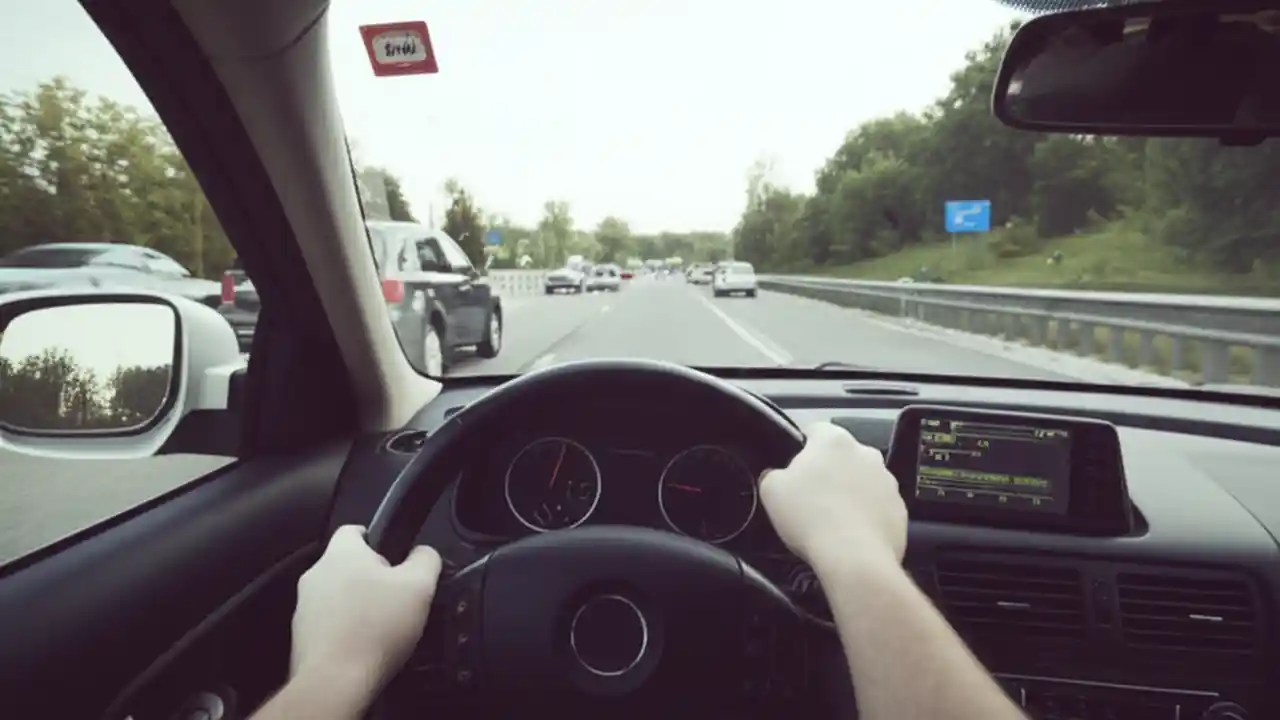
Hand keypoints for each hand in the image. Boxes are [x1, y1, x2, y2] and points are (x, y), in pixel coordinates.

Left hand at [289, 525, 441, 705]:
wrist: (335, 680)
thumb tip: (424, 553)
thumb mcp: (419, 586)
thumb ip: (426, 559)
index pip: (354, 529)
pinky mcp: (301, 636)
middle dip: (371, 577)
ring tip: (382, 626)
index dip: (377, 539)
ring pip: (337, 595)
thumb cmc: (377, 627)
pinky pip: (328, 623)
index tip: (395, 558)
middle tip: (397, 596)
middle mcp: (316, 574)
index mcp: (342, 553)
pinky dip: (345, 629)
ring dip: (356, 604)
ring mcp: (304, 606)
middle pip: (348, 565)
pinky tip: (364, 645)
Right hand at [759, 422, 906, 571]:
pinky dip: (867, 516)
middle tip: (810, 500)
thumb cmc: (810, 517)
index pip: (814, 431)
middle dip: (829, 472)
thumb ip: (772, 474)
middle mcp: (866, 453)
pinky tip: (852, 536)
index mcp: (834, 440)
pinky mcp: (900, 509)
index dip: (800, 450)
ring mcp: (888, 481)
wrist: (855, 558)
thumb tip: (777, 476)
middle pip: (841, 457)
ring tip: (833, 522)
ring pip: (863, 482)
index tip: (793, 472)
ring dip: (850, 494)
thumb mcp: (771, 491)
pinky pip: (878, 507)